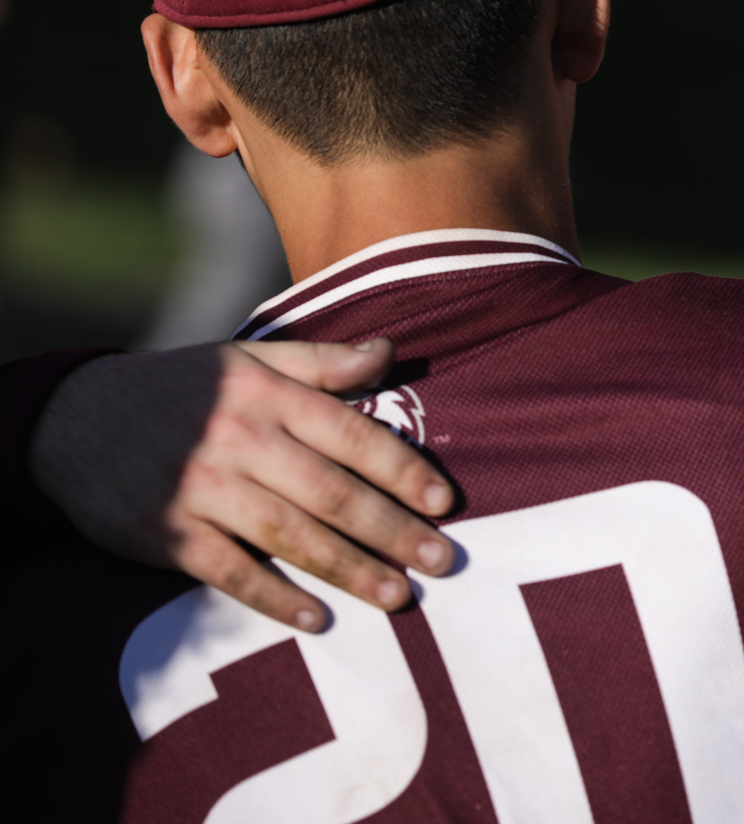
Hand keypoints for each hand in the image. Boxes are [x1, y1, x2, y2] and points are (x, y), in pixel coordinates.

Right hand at [29, 339, 453, 630]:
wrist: (74, 420)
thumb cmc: (183, 391)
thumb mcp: (249, 361)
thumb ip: (322, 362)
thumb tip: (389, 352)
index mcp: (269, 397)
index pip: (351, 436)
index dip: (402, 470)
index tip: (443, 502)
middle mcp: (241, 441)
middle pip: (331, 493)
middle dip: (392, 530)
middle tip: (442, 561)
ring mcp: (203, 489)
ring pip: (290, 535)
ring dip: (349, 569)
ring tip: (397, 596)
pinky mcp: (169, 533)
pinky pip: (230, 572)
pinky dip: (273, 596)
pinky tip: (316, 618)